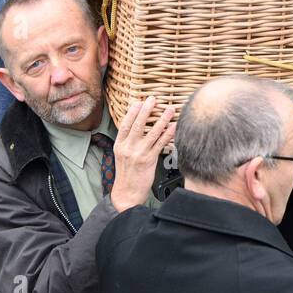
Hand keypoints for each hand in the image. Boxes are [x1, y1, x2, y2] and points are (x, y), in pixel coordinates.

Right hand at [110, 96, 175, 211]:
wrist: (127, 193)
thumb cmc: (127, 175)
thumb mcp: (121, 156)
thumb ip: (128, 142)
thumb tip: (138, 128)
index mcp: (119, 145)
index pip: (125, 124)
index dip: (132, 112)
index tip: (139, 102)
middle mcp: (127, 148)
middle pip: (137, 125)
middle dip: (146, 110)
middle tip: (153, 99)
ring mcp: (138, 154)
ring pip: (151, 132)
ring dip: (162, 119)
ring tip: (169, 109)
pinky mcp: (148, 160)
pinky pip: (160, 144)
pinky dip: (167, 134)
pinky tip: (173, 127)